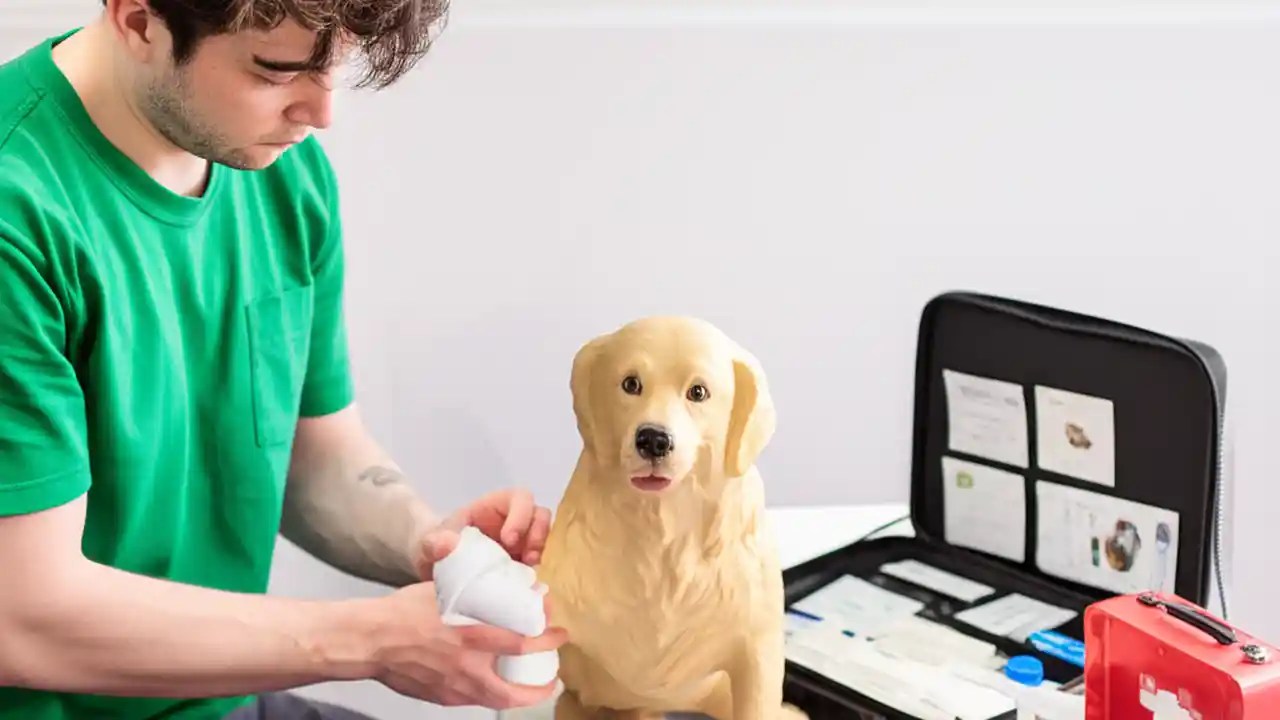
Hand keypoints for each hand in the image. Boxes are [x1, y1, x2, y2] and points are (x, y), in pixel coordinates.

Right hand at [366, 582, 566, 708]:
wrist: (369, 641)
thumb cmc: (403, 612)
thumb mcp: (443, 591)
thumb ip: (471, 592)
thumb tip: (495, 582)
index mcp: (470, 637)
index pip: (521, 644)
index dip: (547, 640)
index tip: (560, 633)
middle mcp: (465, 668)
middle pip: (514, 692)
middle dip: (540, 688)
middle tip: (553, 677)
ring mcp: (453, 688)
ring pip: (495, 701)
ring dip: (517, 695)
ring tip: (529, 685)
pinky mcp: (441, 698)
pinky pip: (473, 699)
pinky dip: (489, 693)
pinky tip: (494, 683)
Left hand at [415, 488, 551, 579]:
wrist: (435, 573)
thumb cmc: (435, 547)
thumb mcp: (429, 542)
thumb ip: (433, 542)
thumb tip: (447, 545)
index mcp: (493, 507)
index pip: (519, 498)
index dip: (521, 515)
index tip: (510, 539)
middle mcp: (512, 521)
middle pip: (540, 515)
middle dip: (538, 534)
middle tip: (528, 558)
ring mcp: (521, 543)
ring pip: (545, 538)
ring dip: (542, 552)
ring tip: (530, 570)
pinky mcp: (523, 564)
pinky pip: (540, 563)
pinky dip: (538, 571)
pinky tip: (527, 585)